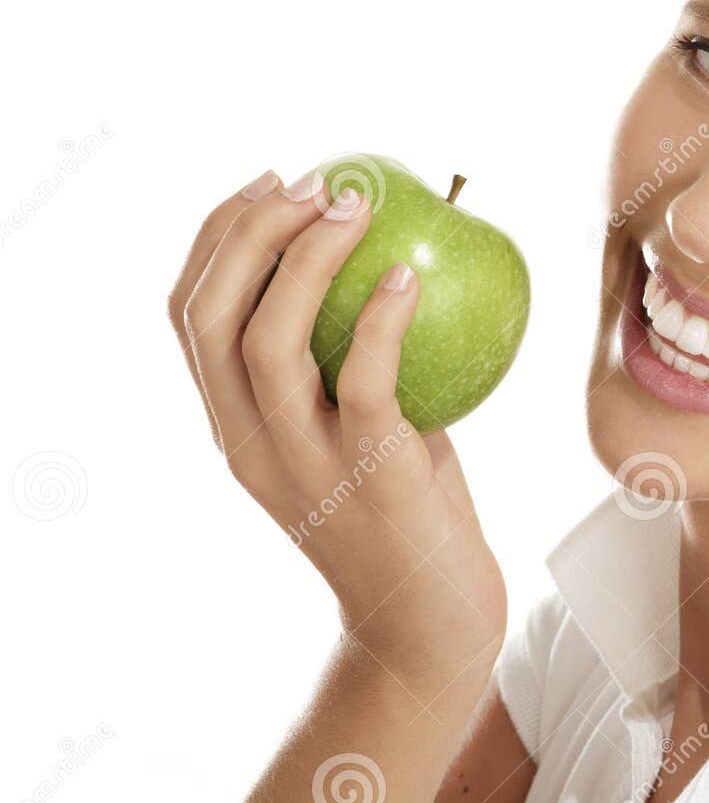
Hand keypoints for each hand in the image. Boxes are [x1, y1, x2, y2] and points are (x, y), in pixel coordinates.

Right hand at [168, 168, 505, 685]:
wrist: (426, 621)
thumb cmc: (403, 513)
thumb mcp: (354, 432)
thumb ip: (347, 366)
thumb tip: (389, 267)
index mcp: (233, 426)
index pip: (189, 316)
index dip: (216, 236)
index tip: (267, 182)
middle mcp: (249, 442)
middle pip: (210, 316)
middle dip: (249, 230)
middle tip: (314, 181)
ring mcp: (303, 462)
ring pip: (268, 343)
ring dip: (306, 260)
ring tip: (355, 208)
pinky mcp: (368, 474)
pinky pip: (363, 382)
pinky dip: (379, 319)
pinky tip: (407, 275)